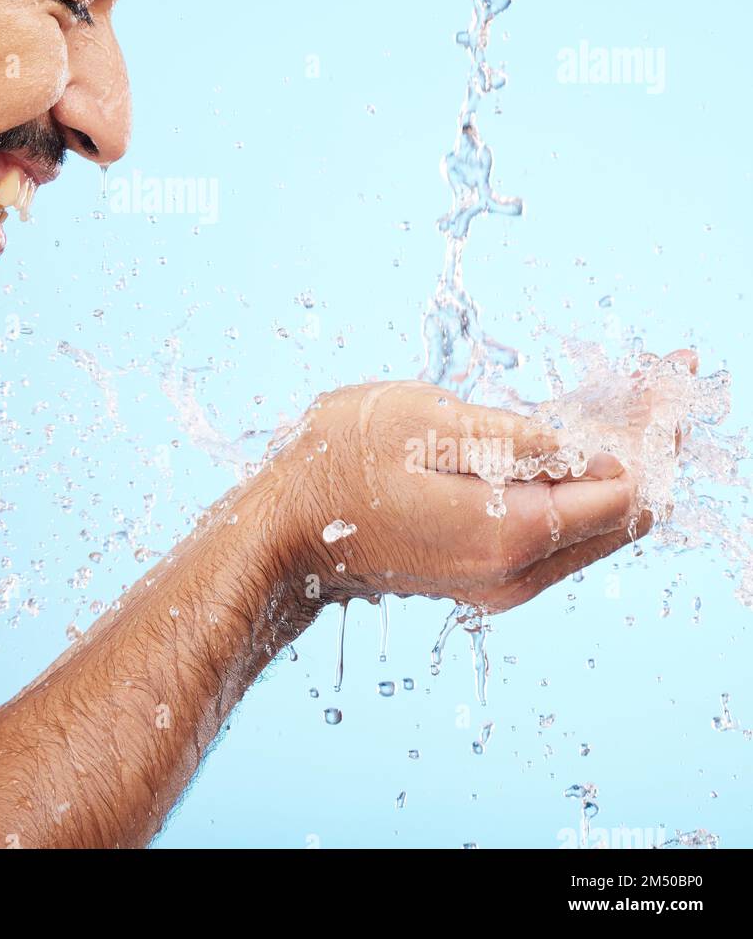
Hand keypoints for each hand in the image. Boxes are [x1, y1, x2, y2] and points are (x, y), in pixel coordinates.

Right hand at [266, 380, 652, 613]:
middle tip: (665, 381)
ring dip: (617, 465)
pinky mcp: (483, 576)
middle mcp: (518, 573)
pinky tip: (575, 444)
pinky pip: (558, 535)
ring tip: (628, 404)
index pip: (624, 488)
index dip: (654, 429)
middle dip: (649, 444)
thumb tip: (588, 446)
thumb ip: (513, 435)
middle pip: (622, 514)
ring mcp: (501, 582)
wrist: (283, 535)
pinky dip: (580, 488)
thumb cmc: (336, 466)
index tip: (672, 374)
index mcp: (510, 532)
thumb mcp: (421, 421)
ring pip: (594, 528)